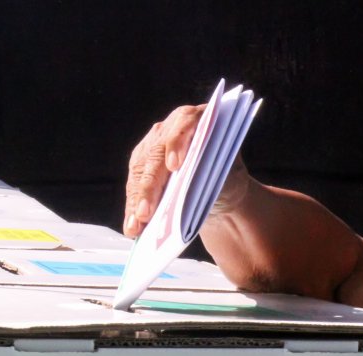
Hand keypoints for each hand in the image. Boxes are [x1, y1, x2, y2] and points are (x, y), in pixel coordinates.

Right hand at [123, 103, 248, 237]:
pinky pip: (133, 189)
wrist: (220, 191)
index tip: (175, 166)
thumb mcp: (230, 173)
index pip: (184, 123)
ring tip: (136, 226)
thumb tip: (200, 176)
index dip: (178, 143)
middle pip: (155, 156)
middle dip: (149, 187)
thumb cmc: (228, 177)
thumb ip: (217, 169)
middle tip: (146, 212)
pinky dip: (133, 210)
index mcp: (195, 120)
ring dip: (136, 202)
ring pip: (139, 175)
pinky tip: (132, 228)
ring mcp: (150, 149)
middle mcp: (167, 130)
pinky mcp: (141, 169)